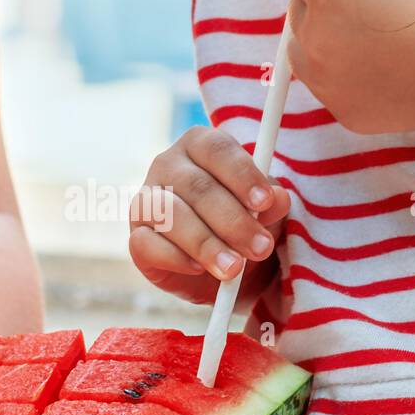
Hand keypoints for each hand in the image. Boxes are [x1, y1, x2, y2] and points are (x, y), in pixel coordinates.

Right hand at [129, 126, 290, 304]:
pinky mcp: (137, 236)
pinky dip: (176, 258)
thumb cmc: (244, 222)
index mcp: (200, 145)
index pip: (217, 150)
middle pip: (198, 188)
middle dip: (233, 221)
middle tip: (260, 248)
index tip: (265, 202)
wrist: (223, 264)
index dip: (241, 175)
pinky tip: (198, 269)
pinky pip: (148, 245)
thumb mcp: (266, 211)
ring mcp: (146, 199)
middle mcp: (167, 164)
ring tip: (234, 268)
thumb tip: (277, 199)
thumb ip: (271, 203)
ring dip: (206, 244)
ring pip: (171, 216)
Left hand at [288, 0, 414, 137]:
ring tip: (363, 37)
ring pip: (300, 48)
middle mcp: (313, 39)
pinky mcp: (337, 108)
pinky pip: (324, 82)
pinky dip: (338, 72)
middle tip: (361, 4)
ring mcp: (322, 80)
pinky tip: (375, 67)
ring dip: (320, 37)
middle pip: (297, 8)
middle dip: (320, 0)